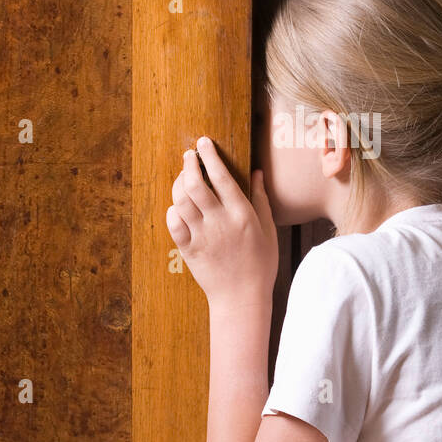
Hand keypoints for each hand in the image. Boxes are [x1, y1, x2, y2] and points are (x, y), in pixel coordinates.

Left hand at [165, 136, 278, 310]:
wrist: (242, 298)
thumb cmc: (260, 263)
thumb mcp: (268, 229)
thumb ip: (261, 199)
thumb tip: (257, 172)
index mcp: (242, 215)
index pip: (222, 177)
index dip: (210, 156)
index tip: (204, 143)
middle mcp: (220, 223)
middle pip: (196, 185)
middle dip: (189, 164)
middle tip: (189, 155)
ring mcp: (202, 236)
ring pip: (181, 200)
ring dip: (179, 183)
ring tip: (184, 176)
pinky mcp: (188, 249)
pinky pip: (173, 223)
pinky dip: (172, 209)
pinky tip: (178, 205)